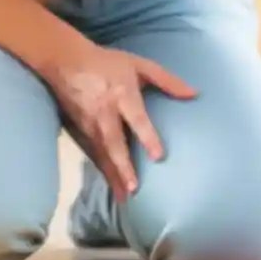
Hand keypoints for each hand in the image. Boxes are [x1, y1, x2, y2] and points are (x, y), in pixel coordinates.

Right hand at [41, 40, 196, 202]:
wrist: (65, 61)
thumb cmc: (108, 63)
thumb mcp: (139, 64)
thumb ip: (167, 80)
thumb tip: (194, 94)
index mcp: (122, 94)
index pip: (136, 119)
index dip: (147, 137)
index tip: (158, 156)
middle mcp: (105, 112)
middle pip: (114, 143)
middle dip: (123, 167)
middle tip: (135, 189)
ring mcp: (89, 123)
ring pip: (102, 154)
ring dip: (112, 176)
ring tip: (124, 198)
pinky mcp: (79, 131)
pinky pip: (93, 154)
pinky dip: (102, 171)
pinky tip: (112, 186)